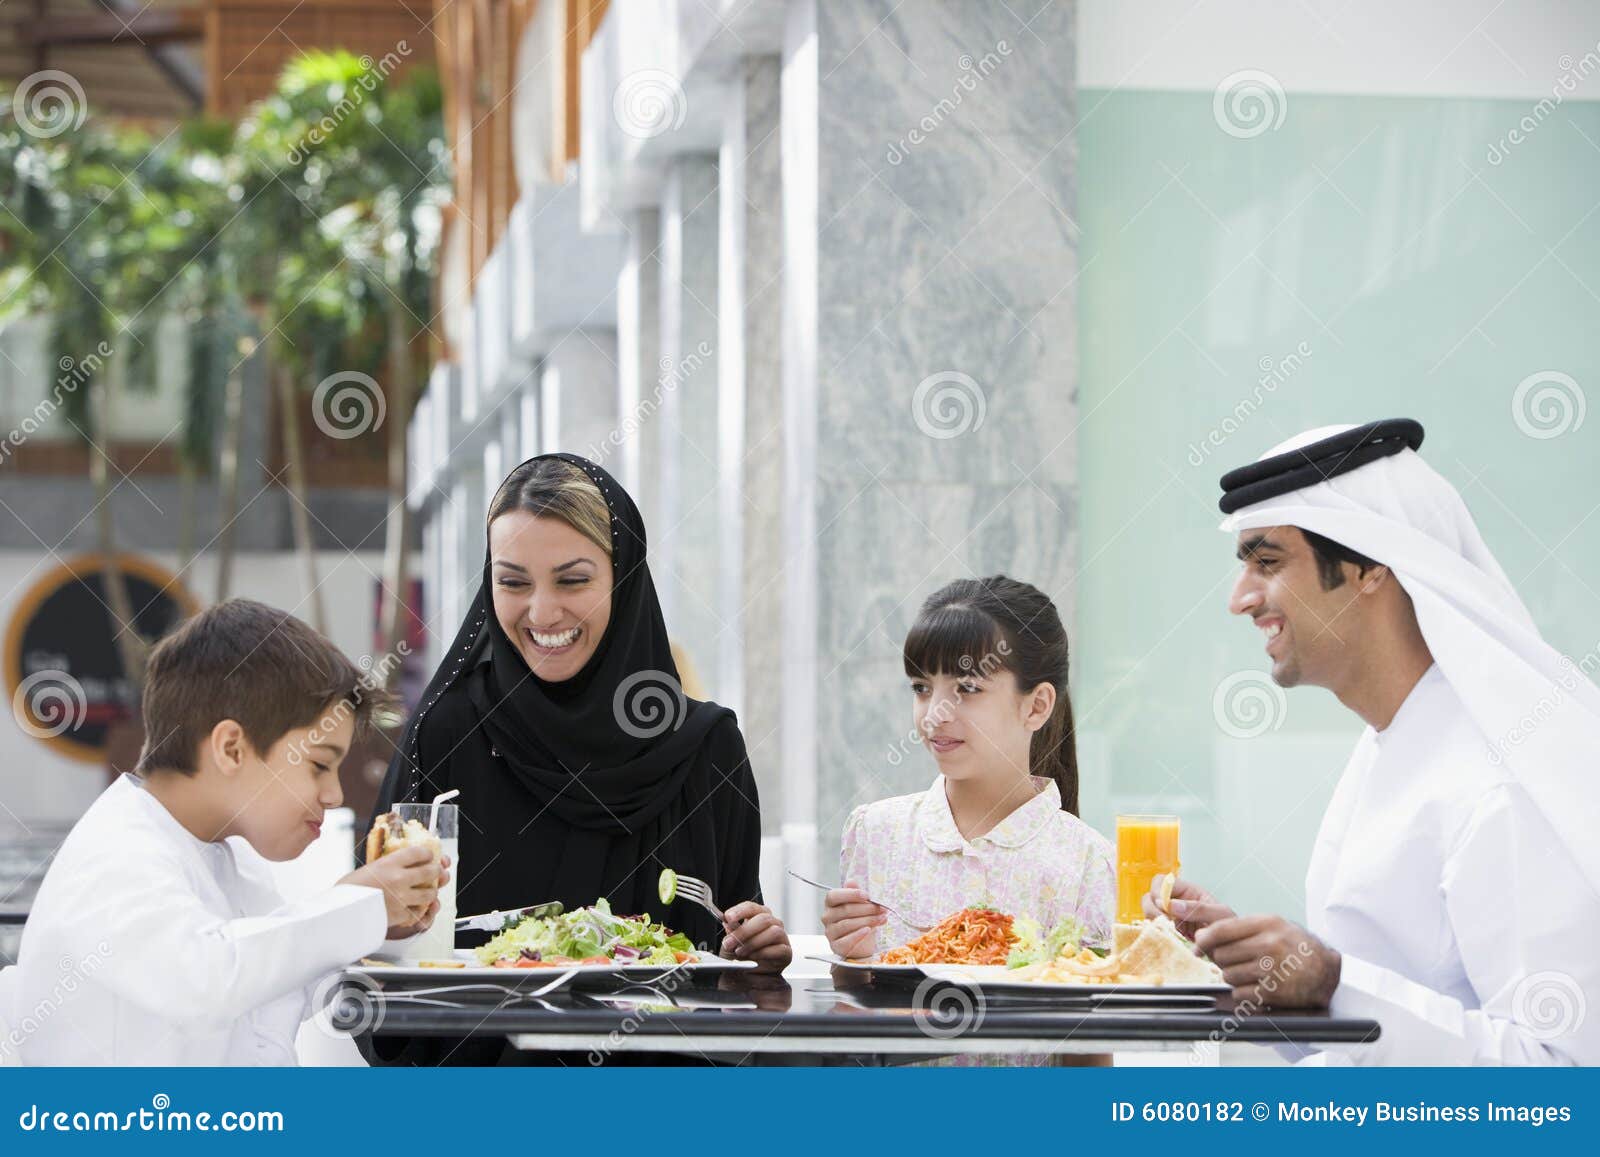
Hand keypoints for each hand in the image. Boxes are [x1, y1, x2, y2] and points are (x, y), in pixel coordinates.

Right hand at [342, 848, 449, 937]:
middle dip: (437, 871)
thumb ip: (386, 866)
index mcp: (389, 863)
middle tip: (437, 872)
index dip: (428, 853)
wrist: (338, 915)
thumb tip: (400, 863)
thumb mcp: (366, 870)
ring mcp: (401, 898)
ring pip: (430, 893)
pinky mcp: (400, 915)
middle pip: (431, 870)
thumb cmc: (347, 892)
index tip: (429, 855)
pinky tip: (416, 908)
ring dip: (432, 892)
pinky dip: (419, 911)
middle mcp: (399, 879)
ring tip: (430, 892)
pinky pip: (419, 912)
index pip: (419, 852)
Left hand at [719, 901, 790, 973]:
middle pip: (763, 919)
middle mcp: (773, 923)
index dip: (740, 911)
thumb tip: (729, 924)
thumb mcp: (732, 943)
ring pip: (773, 932)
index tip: (728, 917)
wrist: (751, 973)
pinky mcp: (786, 952)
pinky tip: (753, 957)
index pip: (751, 907)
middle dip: (744, 931)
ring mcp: (782, 937)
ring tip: (740, 952)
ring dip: (753, 943)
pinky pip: (779, 949)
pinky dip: (763, 953)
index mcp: (759, 915)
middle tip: (729, 943)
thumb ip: (731, 933)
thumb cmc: (743, 953)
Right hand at [821, 880, 885, 959]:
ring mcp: (830, 932)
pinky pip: (847, 940)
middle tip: (882, 908)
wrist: (861, 944)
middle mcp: (827, 917)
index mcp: (831, 903)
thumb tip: (851, 881)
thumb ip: (856, 894)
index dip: (850, 894)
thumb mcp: (861, 905)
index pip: (834, 896)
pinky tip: (868, 930)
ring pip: (847, 924)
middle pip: (845, 910)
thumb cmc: (860, 920)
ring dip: (868, 920)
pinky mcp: (836, 946)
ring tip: (882, 918)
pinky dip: (859, 935)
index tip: (867, 896)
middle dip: (867, 908)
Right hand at [1143, 875, 1235, 939]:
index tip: (1164, 908)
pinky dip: (1158, 934)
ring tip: (1170, 933)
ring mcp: (1172, 917)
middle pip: (1150, 896)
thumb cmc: (1230, 928)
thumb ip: (1198, 908)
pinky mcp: (1171, 932)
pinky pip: (1155, 929)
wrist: (1233, 950)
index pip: (1161, 881)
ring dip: (1155, 922)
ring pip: (1149, 913)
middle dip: (1152, 910)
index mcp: (1187, 891)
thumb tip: (1170, 905)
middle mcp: (1176, 901)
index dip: (1158, 892)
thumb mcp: (1220, 915)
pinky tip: (1170, 940)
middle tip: (1165, 923)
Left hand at [1194, 914, 1341, 1008]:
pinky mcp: (1273, 992)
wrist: (1328, 973)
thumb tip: (1202, 936)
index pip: (1221, 930)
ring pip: (1228, 975)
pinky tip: (1257, 985)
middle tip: (1232, 960)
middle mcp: (1269, 945)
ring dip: (1232, 976)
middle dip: (1220, 959)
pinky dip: (1242, 992)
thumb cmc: (1297, 947)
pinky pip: (1239, 993)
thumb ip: (1239, 927)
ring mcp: (1271, 969)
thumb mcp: (1274, 925)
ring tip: (1249, 972)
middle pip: (1221, 954)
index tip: (1198, 944)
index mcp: (1267, 924)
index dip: (1204, 938)